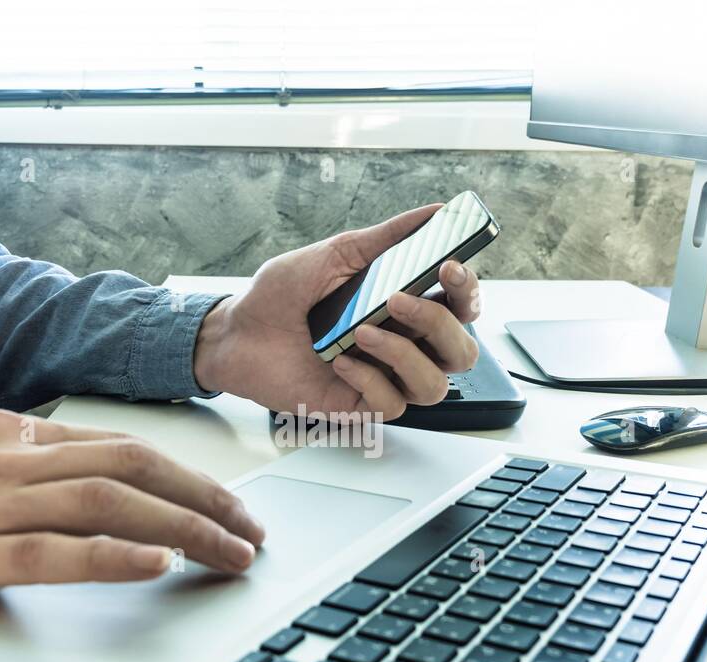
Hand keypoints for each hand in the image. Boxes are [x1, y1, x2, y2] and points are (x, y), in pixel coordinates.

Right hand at [0, 410, 264, 661]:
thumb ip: (26, 483)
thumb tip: (105, 500)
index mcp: (3, 434)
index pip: (119, 444)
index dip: (187, 474)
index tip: (230, 504)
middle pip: (130, 463)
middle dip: (205, 496)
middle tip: (251, 530)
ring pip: (106, 501)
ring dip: (183, 528)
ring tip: (230, 553)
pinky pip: (51, 550)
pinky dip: (113, 557)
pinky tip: (156, 566)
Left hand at [192, 205, 482, 418]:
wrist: (239, 333)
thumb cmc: (283, 295)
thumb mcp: (335, 254)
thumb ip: (387, 238)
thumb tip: (434, 211)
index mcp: (406, 306)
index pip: (461, 307)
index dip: (467, 291)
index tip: (450, 268)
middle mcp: (404, 345)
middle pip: (461, 351)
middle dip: (440, 324)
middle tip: (398, 299)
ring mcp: (386, 378)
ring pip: (435, 386)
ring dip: (404, 355)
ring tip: (361, 332)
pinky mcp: (362, 406)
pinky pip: (392, 405)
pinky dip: (369, 379)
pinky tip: (340, 360)